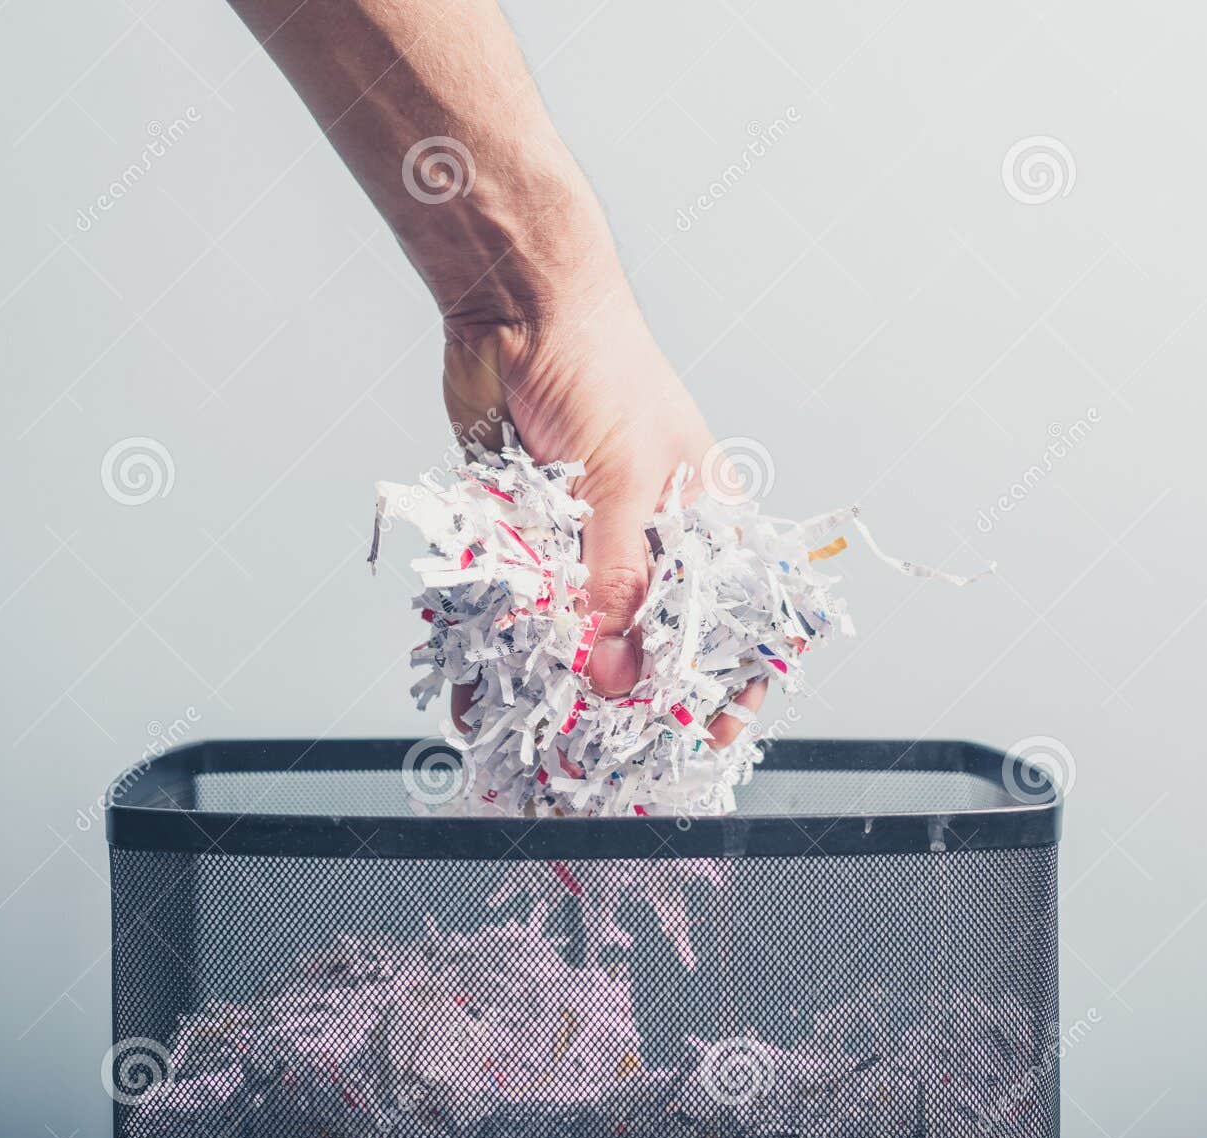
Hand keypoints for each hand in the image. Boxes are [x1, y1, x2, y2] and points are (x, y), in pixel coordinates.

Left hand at [442, 272, 766, 748]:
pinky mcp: (522, 545)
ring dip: (549, 690)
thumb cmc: (602, 372)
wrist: (513, 309)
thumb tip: (616, 678)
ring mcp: (581, 549)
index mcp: (699, 529)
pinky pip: (510, 616)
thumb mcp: (626, 481)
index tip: (707, 740)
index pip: (730, 622)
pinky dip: (492, 657)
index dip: (727, 684)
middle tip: (601, 759)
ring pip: (571, 640)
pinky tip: (475, 701)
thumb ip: (619, 581)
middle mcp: (644, 547)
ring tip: (527, 744)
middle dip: (623, 705)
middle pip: (643, 645)